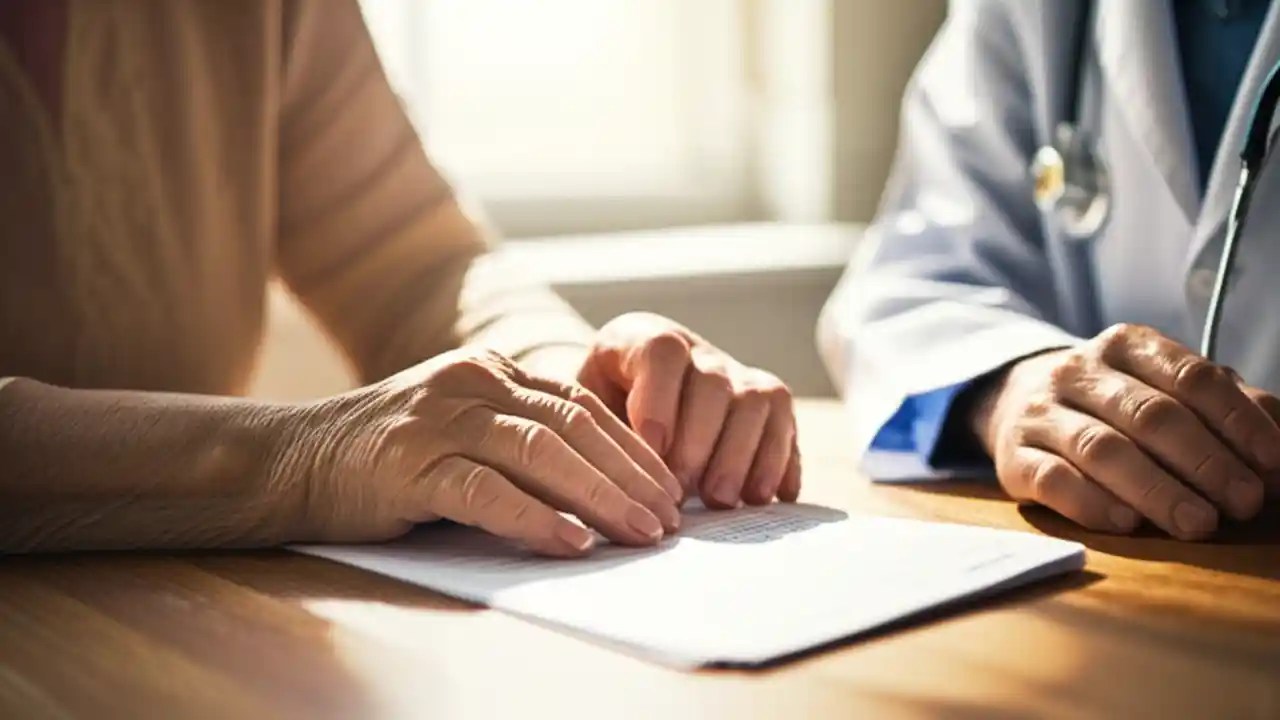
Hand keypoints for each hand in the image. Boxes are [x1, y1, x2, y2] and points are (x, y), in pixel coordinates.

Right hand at [282, 347, 682, 555]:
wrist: (295, 460)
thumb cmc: (391, 456)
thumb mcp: (463, 428)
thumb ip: (520, 438)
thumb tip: (603, 487)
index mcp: (493, 370)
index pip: (583, 405)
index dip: (633, 448)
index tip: (670, 489)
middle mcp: (472, 382)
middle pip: (574, 426)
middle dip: (631, 475)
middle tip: (670, 520)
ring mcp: (440, 419)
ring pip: (542, 451)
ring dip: (601, 495)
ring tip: (639, 532)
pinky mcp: (410, 463)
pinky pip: (487, 491)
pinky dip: (535, 517)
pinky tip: (571, 541)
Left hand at [574, 312, 800, 508]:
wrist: (627, 399)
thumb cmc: (597, 413)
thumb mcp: (580, 411)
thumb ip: (591, 433)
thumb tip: (607, 484)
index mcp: (640, 339)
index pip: (662, 353)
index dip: (659, 402)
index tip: (652, 450)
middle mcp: (696, 350)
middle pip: (713, 384)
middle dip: (700, 444)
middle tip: (684, 493)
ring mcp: (736, 374)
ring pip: (756, 401)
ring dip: (741, 455)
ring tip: (721, 501)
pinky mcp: (768, 404)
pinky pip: (785, 424)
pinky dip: (778, 462)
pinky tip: (765, 498)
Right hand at [969, 324, 1279, 539]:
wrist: (1015, 403)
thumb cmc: (1113, 404)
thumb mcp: (1166, 390)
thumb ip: (1226, 410)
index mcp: (1127, 346)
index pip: (1191, 377)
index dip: (1237, 422)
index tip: (1271, 463)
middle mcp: (1078, 371)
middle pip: (1150, 415)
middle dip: (1205, 462)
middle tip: (1243, 503)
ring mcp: (1040, 413)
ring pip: (1102, 449)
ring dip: (1157, 490)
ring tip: (1198, 523)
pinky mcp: (1013, 457)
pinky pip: (1053, 479)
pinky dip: (1092, 503)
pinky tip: (1127, 523)